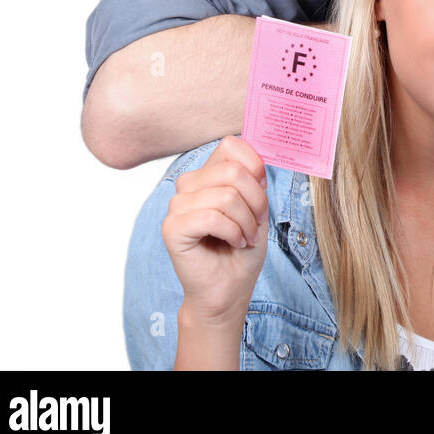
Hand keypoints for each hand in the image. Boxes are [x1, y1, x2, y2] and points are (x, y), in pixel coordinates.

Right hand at [161, 135, 269, 323]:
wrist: (229, 288)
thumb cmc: (242, 248)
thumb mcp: (258, 206)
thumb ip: (254, 178)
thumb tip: (257, 156)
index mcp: (208, 174)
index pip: (231, 144)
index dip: (255, 166)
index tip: (262, 195)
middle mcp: (188, 185)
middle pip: (233, 170)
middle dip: (256, 200)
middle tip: (256, 223)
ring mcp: (177, 205)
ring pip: (226, 195)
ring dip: (246, 221)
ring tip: (245, 236)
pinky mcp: (172, 228)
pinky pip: (212, 217)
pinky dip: (233, 232)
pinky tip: (234, 243)